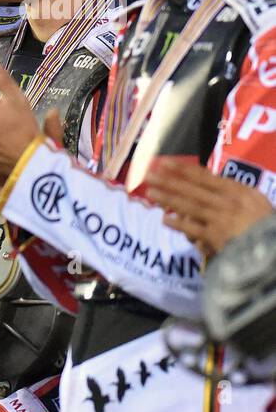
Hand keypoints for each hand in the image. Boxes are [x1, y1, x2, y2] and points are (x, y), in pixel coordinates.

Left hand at [144, 157, 274, 258]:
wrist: (273, 248)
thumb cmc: (266, 225)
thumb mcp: (256, 203)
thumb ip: (232, 194)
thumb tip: (208, 184)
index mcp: (240, 191)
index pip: (206, 177)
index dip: (184, 169)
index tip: (165, 163)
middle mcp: (229, 202)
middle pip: (193, 189)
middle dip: (169, 181)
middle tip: (148, 175)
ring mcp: (222, 219)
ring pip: (190, 206)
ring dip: (168, 199)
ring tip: (150, 193)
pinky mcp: (217, 237)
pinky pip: (193, 229)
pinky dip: (178, 224)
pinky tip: (165, 219)